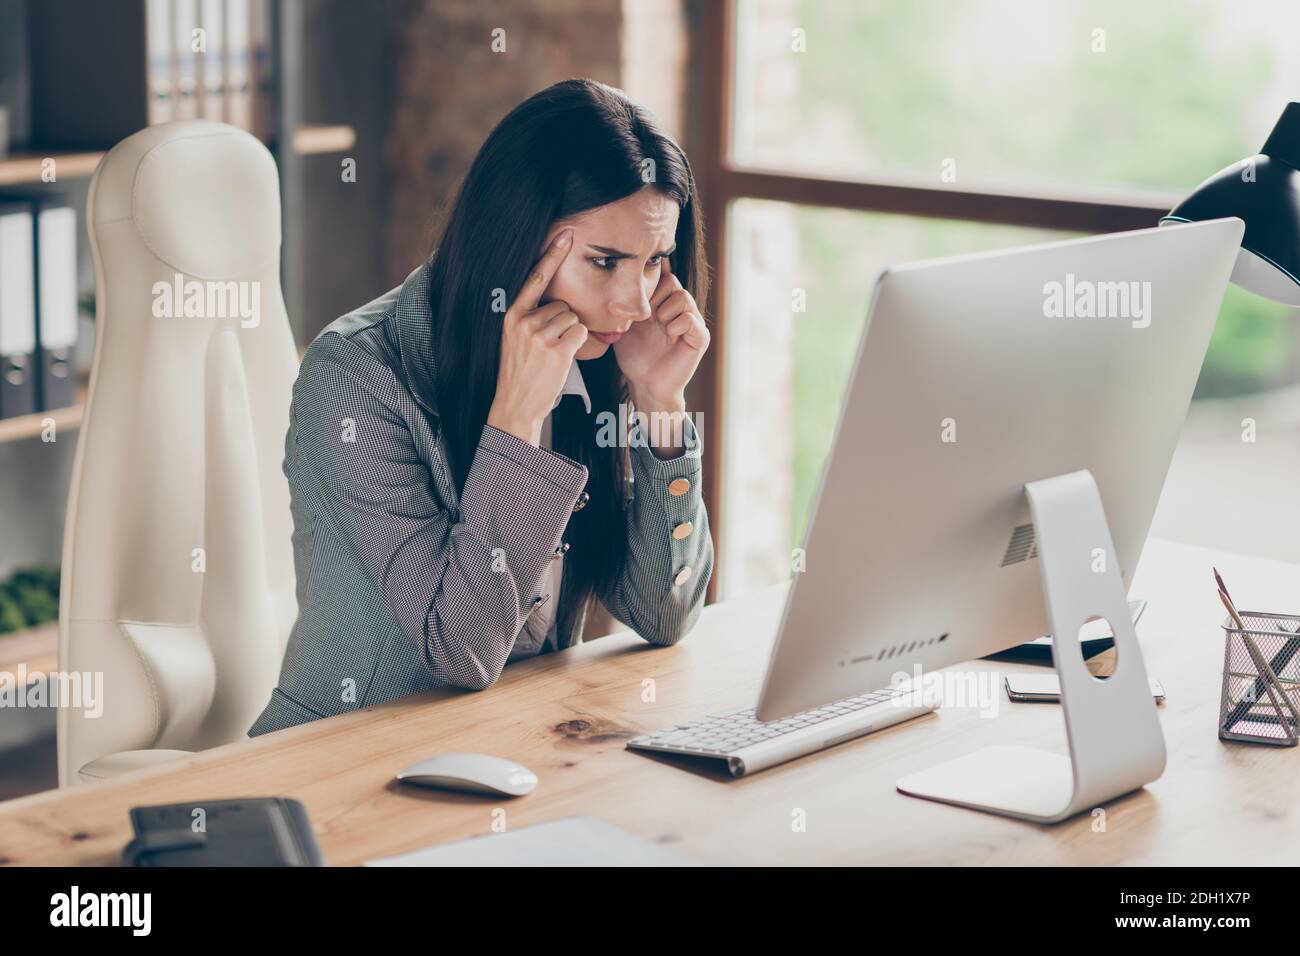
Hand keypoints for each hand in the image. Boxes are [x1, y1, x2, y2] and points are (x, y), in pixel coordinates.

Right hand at [486, 229, 587, 444]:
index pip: (535, 279)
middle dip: (562, 323)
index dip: (551, 256)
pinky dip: (577, 344)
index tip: (566, 235)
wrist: (515, 404)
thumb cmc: (520, 371)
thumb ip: (530, 318)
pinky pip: (581, 332)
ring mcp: (539, 335)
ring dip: (570, 335)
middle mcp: (524, 321)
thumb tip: (558, 302)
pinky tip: (561, 358)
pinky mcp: (556, 349)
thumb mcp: (515, 339)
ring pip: (573, 319)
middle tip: (547, 347)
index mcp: (512, 315)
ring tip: (552, 354)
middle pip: (562, 305)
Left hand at [612, 256, 709, 408]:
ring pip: (682, 297)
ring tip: (659, 329)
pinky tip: (669, 337)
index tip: (638, 307)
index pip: (663, 275)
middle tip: (648, 320)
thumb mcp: (625, 322)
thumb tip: (619, 277)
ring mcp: (693, 322)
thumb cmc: (634, 356)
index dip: (648, 287)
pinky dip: (675, 326)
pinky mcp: (699, 337)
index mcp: (665, 303)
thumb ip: (627, 301)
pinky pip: (690, 318)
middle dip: (654, 299)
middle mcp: (681, 309)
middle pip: (672, 281)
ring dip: (664, 313)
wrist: (645, 384)